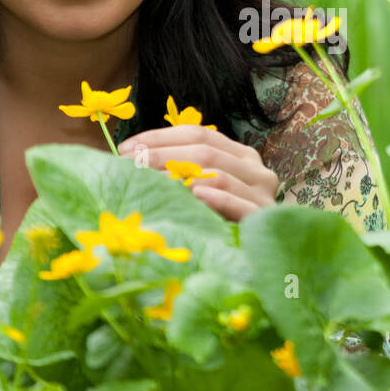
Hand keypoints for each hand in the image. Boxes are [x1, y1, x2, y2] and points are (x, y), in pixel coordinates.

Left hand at [116, 125, 278, 221]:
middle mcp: (255, 169)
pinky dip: (216, 198)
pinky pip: (238, 204)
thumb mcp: (206, 191)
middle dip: (162, 154)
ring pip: (219, 175)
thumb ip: (186, 172)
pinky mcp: (263, 217)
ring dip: (181, 175)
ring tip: (150, 180)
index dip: (160, 137)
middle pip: (205, 151)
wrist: (263, 256)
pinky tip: (193, 196)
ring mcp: (262, 193)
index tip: (126, 148)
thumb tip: (133, 159)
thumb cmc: (226, 222)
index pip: (199, 134)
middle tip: (131, 163)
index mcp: (241, 156)